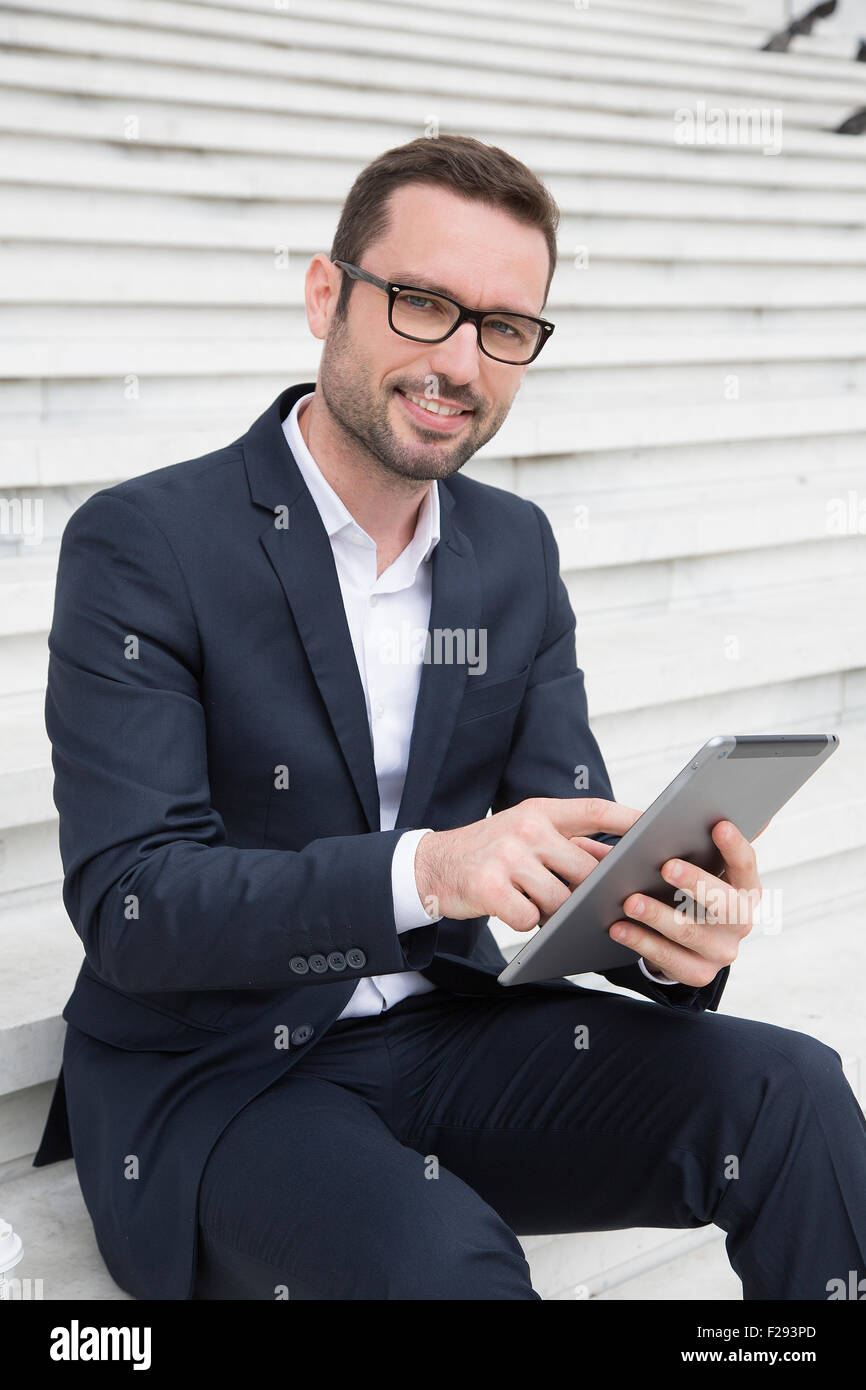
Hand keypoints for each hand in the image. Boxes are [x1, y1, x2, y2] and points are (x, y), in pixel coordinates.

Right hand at [414, 797, 641, 932]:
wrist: (430, 866)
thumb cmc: (489, 853)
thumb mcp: (528, 836)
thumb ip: (570, 844)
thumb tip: (617, 860)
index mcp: (539, 811)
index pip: (594, 811)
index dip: (629, 820)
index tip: (657, 828)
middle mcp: (525, 828)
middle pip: (584, 870)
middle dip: (586, 893)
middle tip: (580, 902)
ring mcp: (506, 856)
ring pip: (559, 900)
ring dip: (552, 912)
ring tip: (532, 902)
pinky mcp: (489, 886)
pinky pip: (529, 918)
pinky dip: (525, 922)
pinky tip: (510, 909)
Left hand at [608, 819, 761, 986]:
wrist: (686, 944)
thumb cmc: (689, 891)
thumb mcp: (699, 866)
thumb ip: (698, 840)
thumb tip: (707, 805)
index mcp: (746, 889)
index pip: (746, 865)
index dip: (734, 846)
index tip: (717, 824)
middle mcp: (742, 922)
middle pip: (725, 904)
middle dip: (695, 882)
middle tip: (666, 865)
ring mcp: (723, 952)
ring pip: (690, 933)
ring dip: (658, 915)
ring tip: (628, 900)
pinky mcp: (698, 974)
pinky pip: (669, 960)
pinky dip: (641, 942)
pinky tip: (617, 927)